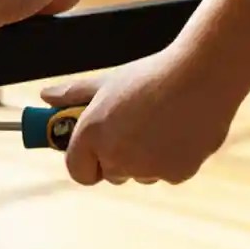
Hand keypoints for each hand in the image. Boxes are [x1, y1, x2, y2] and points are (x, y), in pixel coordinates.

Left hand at [40, 48, 244, 185]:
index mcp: (92, 134)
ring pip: (141, 174)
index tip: (97, 149)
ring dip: (146, 159)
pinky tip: (181, 131)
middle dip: (117, 158)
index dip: (86, 161)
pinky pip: (168, 173)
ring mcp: (146, 168)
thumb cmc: (152, 75)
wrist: (204, 73)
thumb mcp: (107, 82)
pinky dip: (173, 159)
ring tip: (161, 123)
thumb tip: (45, 96)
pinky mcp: (176, 174)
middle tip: (134, 128)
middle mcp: (115, 156)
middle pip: (110, 174)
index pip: (77, 170)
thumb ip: (73, 94)